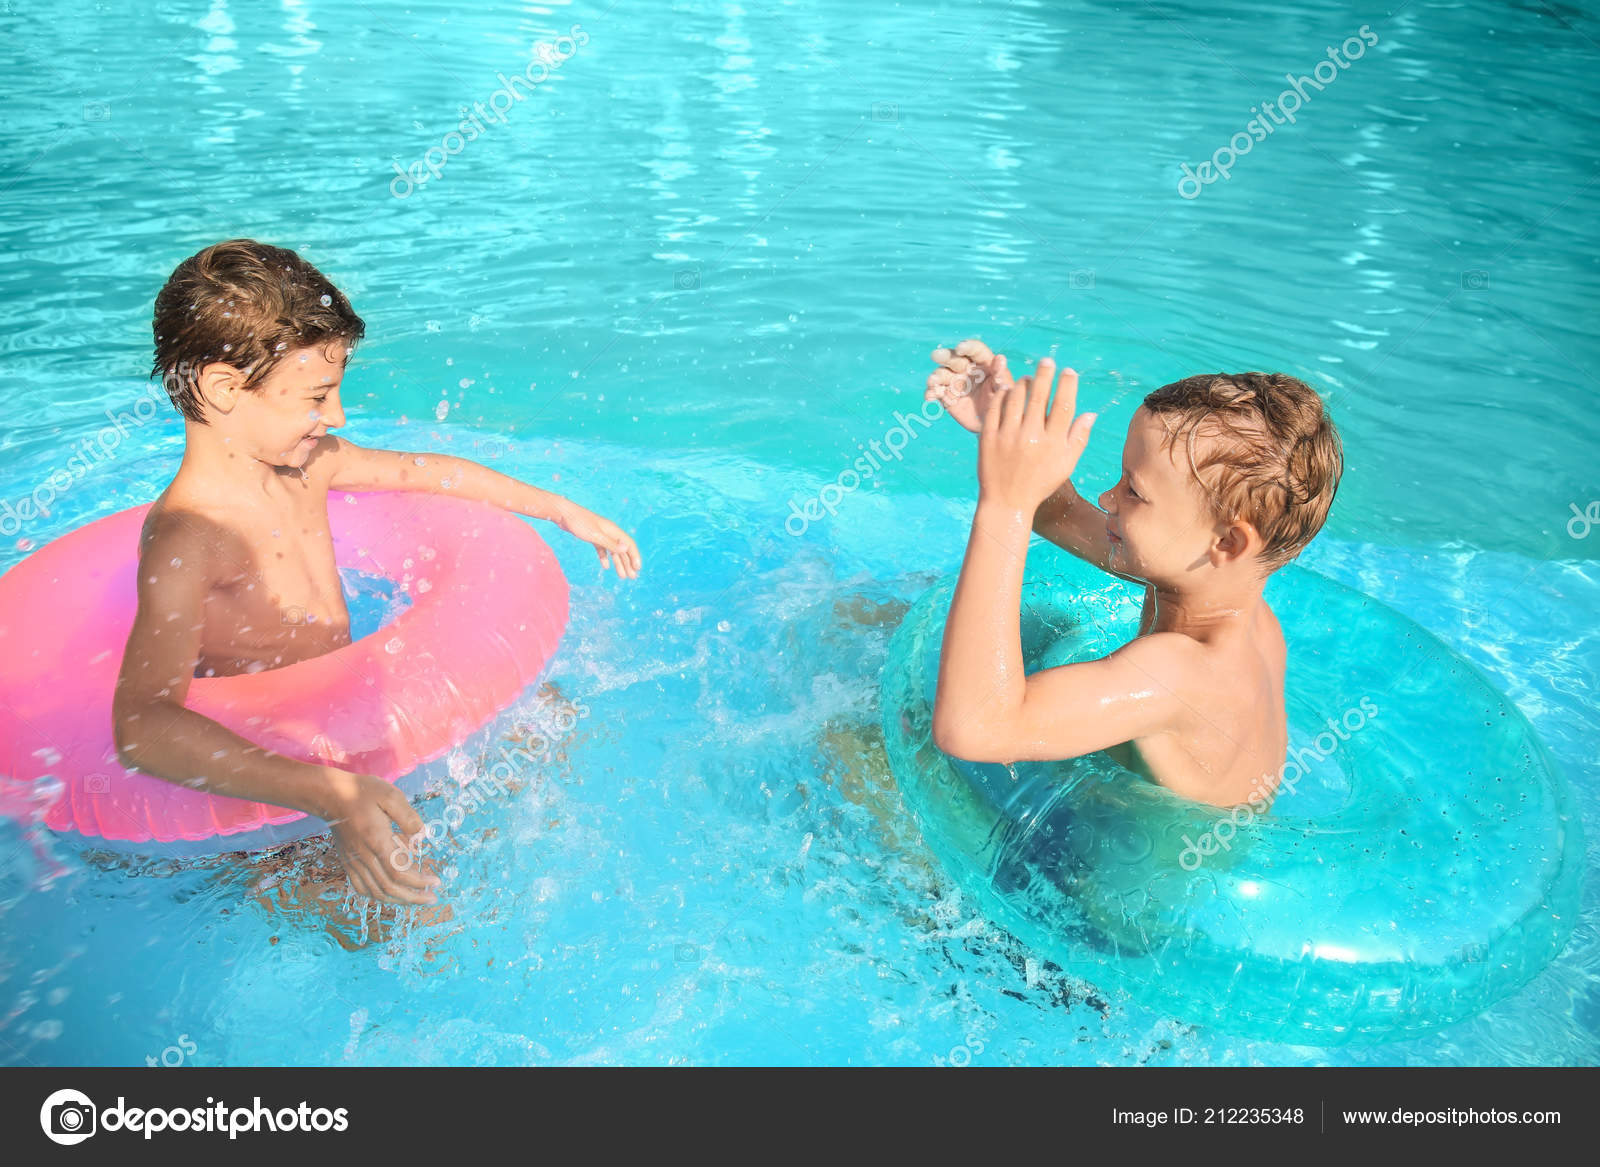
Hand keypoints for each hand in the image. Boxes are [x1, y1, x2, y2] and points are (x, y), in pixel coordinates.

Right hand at [324, 772, 441, 905]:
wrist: (330, 795)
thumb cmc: (363, 792)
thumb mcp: (391, 796)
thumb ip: (409, 817)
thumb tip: (423, 836)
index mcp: (376, 841)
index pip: (399, 873)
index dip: (419, 882)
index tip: (436, 882)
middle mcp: (363, 856)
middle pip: (389, 888)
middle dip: (414, 897)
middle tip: (432, 898)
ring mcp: (353, 862)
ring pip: (375, 892)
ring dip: (398, 900)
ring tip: (417, 899)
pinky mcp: (347, 862)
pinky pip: (361, 888)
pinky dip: (378, 896)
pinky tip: (391, 894)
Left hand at [558, 504, 641, 578]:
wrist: (563, 514)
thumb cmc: (579, 522)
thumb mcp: (596, 535)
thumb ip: (611, 543)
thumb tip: (626, 549)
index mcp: (613, 530)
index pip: (629, 544)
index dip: (635, 557)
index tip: (637, 569)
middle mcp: (610, 532)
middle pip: (622, 549)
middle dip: (628, 564)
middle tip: (632, 577)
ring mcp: (601, 534)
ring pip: (613, 551)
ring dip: (618, 563)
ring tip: (622, 576)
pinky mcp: (592, 536)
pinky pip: (602, 549)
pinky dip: (604, 558)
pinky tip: (605, 566)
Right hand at [927, 339, 1010, 433]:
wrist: (992, 423)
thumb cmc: (1002, 402)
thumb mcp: (1004, 389)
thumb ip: (1001, 375)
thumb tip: (1000, 358)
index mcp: (983, 362)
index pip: (975, 350)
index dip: (967, 347)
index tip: (960, 348)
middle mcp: (966, 368)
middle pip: (953, 358)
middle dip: (944, 356)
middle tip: (936, 355)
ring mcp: (955, 381)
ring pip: (942, 374)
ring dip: (936, 377)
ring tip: (933, 382)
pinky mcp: (946, 395)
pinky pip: (936, 392)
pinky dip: (931, 393)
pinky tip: (930, 397)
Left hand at [978, 357, 1095, 511]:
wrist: (1007, 502)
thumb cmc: (1040, 483)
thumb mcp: (1065, 465)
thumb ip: (1079, 438)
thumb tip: (1091, 413)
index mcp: (1053, 444)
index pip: (1063, 406)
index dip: (1067, 385)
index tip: (1068, 371)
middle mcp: (1030, 437)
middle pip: (1039, 396)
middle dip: (1044, 374)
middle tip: (1047, 361)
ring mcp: (1007, 437)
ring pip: (1015, 398)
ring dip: (1022, 383)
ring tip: (1027, 378)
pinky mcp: (988, 438)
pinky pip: (995, 408)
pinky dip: (1003, 395)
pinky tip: (1008, 391)